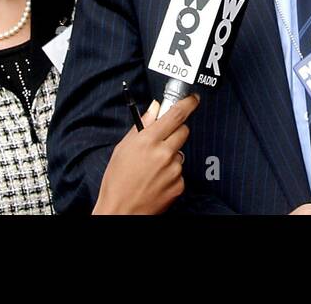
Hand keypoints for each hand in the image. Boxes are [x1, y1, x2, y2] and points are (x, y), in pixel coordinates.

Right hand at [92, 94, 197, 214]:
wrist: (120, 211)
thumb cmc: (117, 181)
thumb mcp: (123, 148)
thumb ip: (142, 125)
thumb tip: (154, 108)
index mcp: (148, 140)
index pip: (176, 115)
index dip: (188, 103)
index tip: (193, 99)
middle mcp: (164, 153)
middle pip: (183, 131)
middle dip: (175, 131)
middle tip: (161, 140)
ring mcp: (174, 170)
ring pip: (181, 152)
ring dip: (171, 155)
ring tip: (153, 167)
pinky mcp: (179, 185)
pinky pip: (180, 171)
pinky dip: (171, 173)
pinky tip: (157, 179)